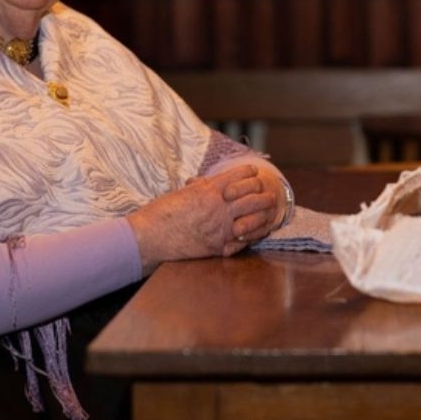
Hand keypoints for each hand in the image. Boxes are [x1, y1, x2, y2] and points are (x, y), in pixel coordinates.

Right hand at [126, 164, 280, 273]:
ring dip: (264, 214)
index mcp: (210, 189)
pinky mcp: (218, 247)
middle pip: (253, 196)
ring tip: (270, 212)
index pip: (239, 176)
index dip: (249, 173)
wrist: (150, 237)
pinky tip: (257, 232)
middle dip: (264, 194)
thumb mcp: (183, 192)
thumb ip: (199, 187)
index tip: (254, 172)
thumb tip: (206, 181)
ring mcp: (221, 228)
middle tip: (270, 194)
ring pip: (254, 218)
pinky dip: (253, 235)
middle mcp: (219, 207)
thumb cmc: (161, 212)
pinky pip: (244, 240)